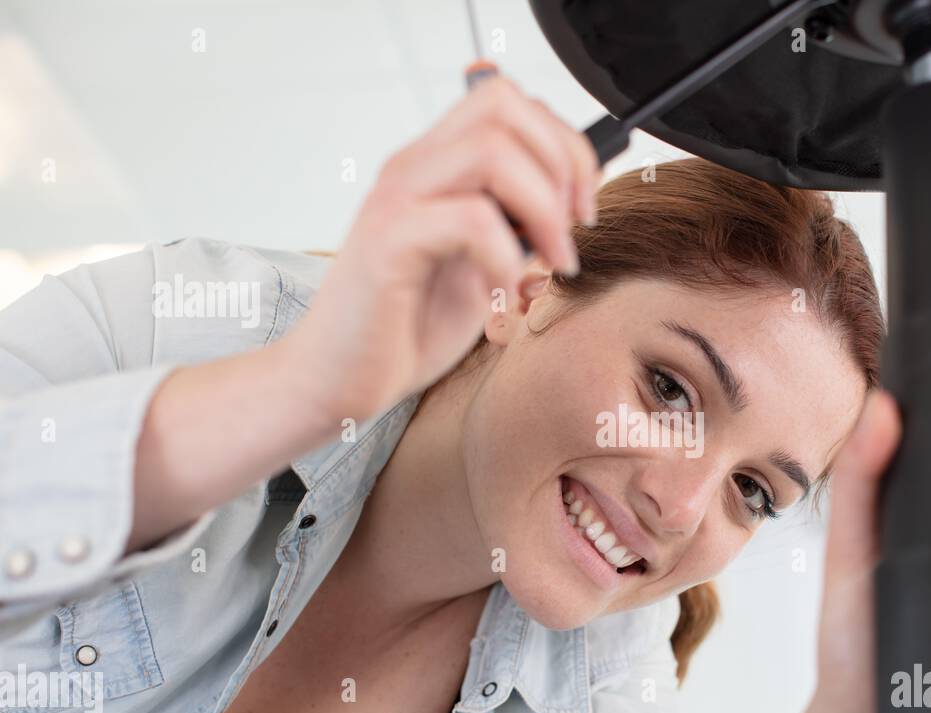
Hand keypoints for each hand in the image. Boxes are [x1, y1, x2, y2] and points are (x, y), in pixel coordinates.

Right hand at [280, 73, 599, 423]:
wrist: (337, 379)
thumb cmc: (406, 328)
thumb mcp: (482, 268)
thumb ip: (517, 230)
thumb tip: (574, 204)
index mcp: (435, 167)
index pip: (506, 103)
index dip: (562, 143)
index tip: (582, 207)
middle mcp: (413, 169)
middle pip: (502, 108)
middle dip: (563, 163)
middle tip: (575, 228)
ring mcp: (397, 200)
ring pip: (492, 152)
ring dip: (544, 208)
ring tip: (552, 262)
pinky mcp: (388, 242)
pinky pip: (470, 220)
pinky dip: (506, 257)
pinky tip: (503, 294)